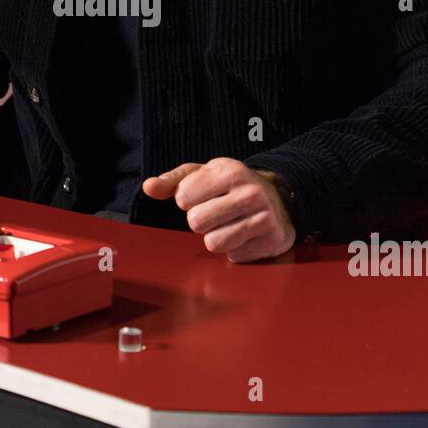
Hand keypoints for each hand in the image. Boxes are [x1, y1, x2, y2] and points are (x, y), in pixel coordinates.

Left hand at [141, 157, 296, 261]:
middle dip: (201, 221)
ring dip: (217, 237)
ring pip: (214, 243)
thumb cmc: (232, 186)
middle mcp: (250, 192)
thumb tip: (148, 187)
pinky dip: (236, 248)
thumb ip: (173, 181)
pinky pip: (234, 256)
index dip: (188, 200)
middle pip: (196, 222)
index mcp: (230, 171)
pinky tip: (246, 234)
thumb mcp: (204, 175)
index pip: (183, 197)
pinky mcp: (272, 240)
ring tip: (231, 223)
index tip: (205, 196)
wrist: (280, 197)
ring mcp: (264, 217)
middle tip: (218, 212)